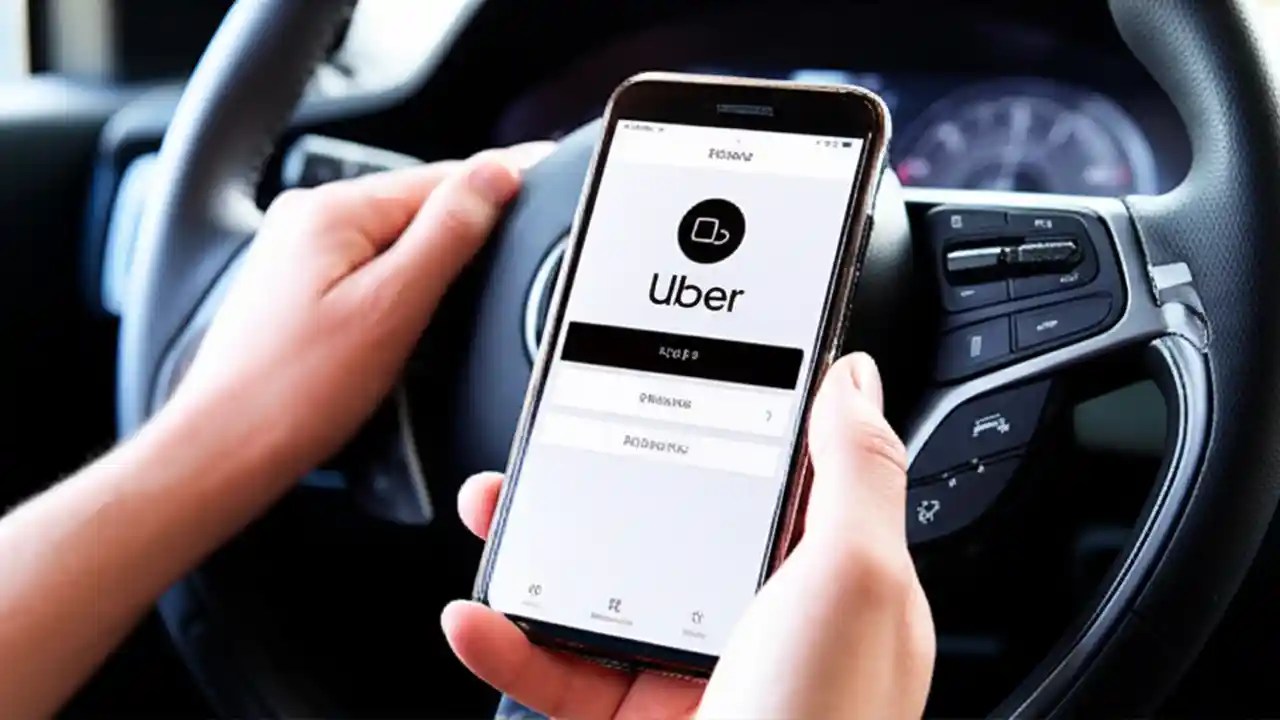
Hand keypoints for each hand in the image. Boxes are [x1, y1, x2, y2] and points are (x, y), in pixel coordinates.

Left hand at [164, 144, 548, 476]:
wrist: (227, 449)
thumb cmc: (296, 391)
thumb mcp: (394, 306)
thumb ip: (450, 233)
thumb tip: (495, 173)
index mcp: (333, 210)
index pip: (441, 177)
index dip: (498, 187)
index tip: (541, 182)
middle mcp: (308, 219)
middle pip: (417, 208)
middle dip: (465, 230)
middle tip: (514, 254)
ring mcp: (296, 253)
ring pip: (393, 241)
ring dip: (433, 260)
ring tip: (470, 288)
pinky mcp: (294, 289)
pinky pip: (367, 269)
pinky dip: (400, 285)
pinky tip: (412, 317)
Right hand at [441, 353, 935, 718]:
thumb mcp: (858, 583)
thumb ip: (854, 472)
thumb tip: (851, 381)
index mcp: (826, 577)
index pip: (779, 469)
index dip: (735, 411)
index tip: (689, 359)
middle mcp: (763, 620)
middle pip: (675, 518)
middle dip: (609, 471)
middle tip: (562, 431)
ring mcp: (695, 672)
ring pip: (605, 585)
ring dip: (537, 547)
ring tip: (495, 509)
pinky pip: (559, 670)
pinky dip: (509, 642)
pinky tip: (478, 616)